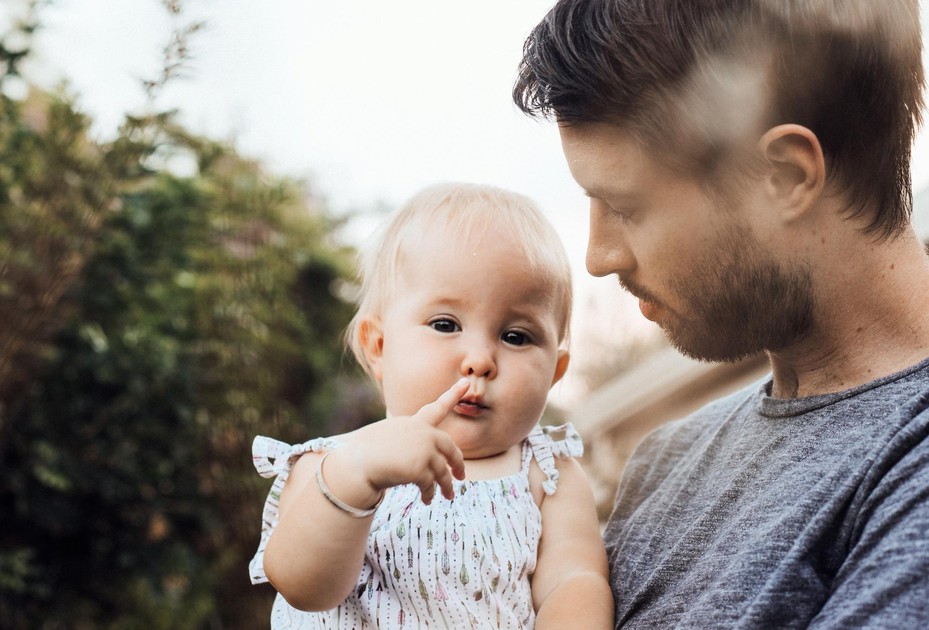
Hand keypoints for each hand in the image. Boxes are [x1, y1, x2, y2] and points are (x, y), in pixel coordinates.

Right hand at [345, 378, 468, 503]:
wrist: (356, 463)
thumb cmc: (367, 452)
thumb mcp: (391, 437)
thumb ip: (412, 441)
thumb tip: (426, 458)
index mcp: (414, 423)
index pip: (437, 407)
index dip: (453, 394)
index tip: (466, 383)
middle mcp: (423, 433)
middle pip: (450, 447)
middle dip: (457, 463)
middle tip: (461, 476)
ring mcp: (423, 450)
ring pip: (442, 471)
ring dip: (447, 486)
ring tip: (449, 496)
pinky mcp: (420, 468)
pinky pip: (430, 484)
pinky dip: (429, 494)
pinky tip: (426, 500)